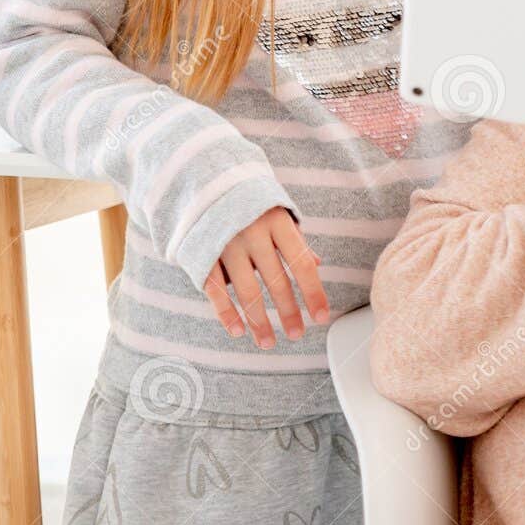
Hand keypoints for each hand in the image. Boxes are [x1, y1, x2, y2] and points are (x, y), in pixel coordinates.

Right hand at [201, 206, 328, 347]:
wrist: (205, 181)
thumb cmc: (250, 202)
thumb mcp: (277, 213)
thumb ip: (294, 239)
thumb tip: (316, 264)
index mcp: (277, 222)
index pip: (301, 264)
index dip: (313, 293)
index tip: (321, 317)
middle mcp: (253, 232)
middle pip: (275, 281)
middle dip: (288, 312)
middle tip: (297, 335)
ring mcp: (226, 243)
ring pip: (246, 291)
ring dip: (259, 321)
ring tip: (268, 343)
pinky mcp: (203, 253)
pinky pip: (216, 290)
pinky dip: (227, 313)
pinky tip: (239, 331)